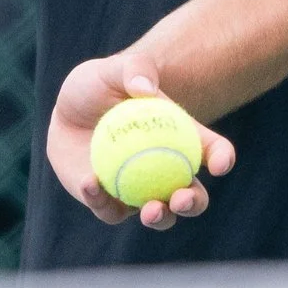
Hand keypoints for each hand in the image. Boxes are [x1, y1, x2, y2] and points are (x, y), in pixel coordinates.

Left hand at [47, 55, 233, 230]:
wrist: (66, 111)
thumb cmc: (98, 85)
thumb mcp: (114, 70)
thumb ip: (134, 70)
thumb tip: (144, 89)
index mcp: (180, 139)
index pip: (210, 150)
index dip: (221, 158)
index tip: (219, 163)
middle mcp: (166, 171)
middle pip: (191, 195)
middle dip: (194, 203)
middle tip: (181, 198)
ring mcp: (139, 192)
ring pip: (158, 215)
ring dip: (160, 218)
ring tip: (151, 211)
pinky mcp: (109, 204)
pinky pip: (108, 210)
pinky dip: (101, 201)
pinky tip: (91, 184)